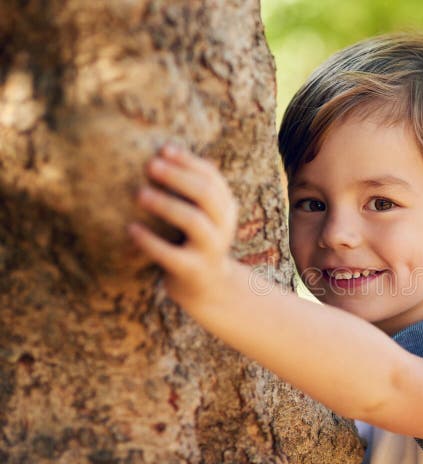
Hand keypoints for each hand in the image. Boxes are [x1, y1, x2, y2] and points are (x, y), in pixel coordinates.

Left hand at [128, 144, 238, 310]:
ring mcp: (210, 250)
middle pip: (206, 194)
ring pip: (193, 221)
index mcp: (225, 208)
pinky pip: (170, 254)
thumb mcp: (201, 215)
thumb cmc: (194, 242)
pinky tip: (130, 229)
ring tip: (140, 194)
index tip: (163, 148)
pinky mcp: (193, 271)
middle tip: (149, 166)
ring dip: (165, 204)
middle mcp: (223, 227)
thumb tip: (158, 151)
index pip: (212, 177)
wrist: (208, 289)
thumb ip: (189, 191)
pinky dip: (149, 240)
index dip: (188, 161)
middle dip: (178, 177)